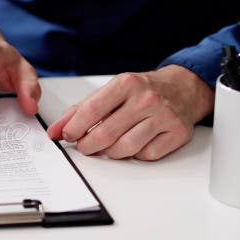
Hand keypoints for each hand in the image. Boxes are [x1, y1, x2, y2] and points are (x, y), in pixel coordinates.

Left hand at [46, 65, 214, 160]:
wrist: (183, 87)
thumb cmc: (142, 90)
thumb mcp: (111, 91)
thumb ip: (81, 109)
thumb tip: (56, 130)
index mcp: (126, 83)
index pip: (92, 110)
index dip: (74, 127)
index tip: (66, 135)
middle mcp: (146, 99)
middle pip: (106, 134)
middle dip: (88, 145)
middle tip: (84, 146)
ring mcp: (163, 117)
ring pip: (125, 149)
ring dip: (110, 153)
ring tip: (107, 146)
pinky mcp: (176, 133)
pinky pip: (146, 156)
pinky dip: (135, 155)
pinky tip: (133, 145)